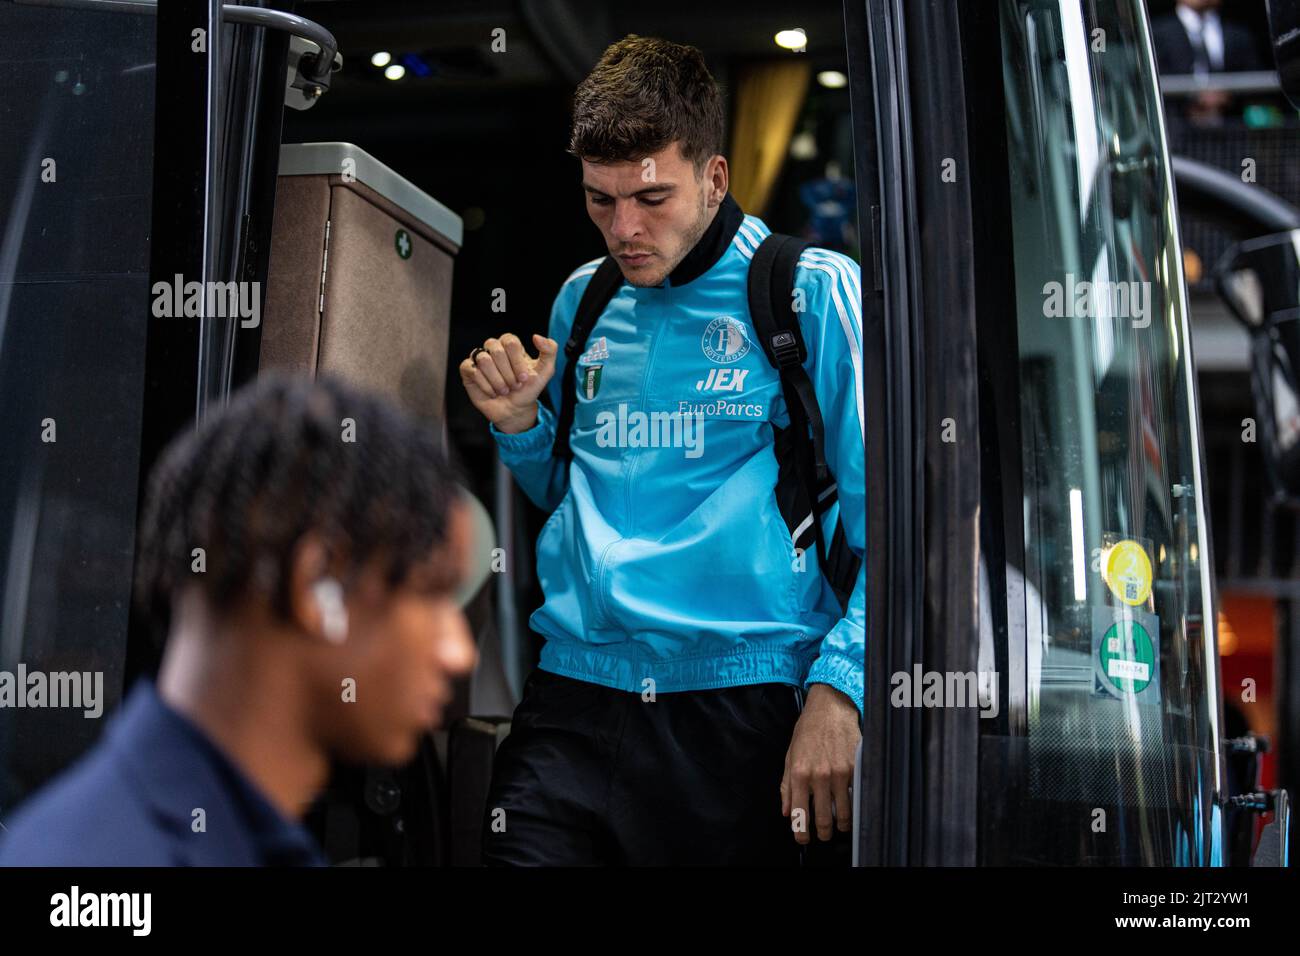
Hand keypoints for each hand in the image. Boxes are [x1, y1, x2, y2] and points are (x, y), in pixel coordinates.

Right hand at [459, 333, 557, 433]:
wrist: (515, 410)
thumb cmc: (528, 389)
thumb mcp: (546, 371)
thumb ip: (549, 350)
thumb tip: (536, 336)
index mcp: (511, 345)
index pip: (511, 342)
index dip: (517, 362)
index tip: (524, 378)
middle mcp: (493, 348)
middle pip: (496, 351)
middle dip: (508, 374)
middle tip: (514, 385)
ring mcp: (479, 358)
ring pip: (484, 360)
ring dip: (497, 381)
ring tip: (504, 390)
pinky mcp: (468, 370)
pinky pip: (471, 370)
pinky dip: (484, 385)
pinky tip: (492, 392)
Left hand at [780, 683, 860, 843]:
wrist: (831, 708)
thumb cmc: (809, 731)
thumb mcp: (790, 756)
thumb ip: (786, 786)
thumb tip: (786, 812)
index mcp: (799, 773)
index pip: (800, 814)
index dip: (801, 833)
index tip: (803, 839)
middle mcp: (819, 775)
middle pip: (824, 819)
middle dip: (823, 833)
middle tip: (823, 835)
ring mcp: (840, 773)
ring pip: (843, 813)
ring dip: (841, 825)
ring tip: (839, 825)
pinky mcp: (856, 768)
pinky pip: (856, 797)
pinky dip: (853, 806)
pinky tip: (850, 806)